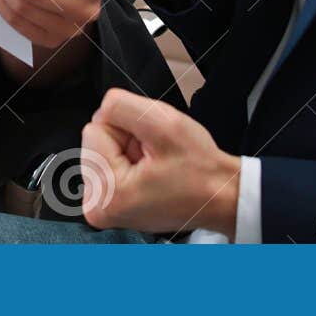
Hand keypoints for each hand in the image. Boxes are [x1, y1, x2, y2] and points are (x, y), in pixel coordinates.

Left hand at [80, 87, 241, 236]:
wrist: (221, 196)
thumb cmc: (199, 168)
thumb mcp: (163, 122)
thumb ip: (120, 106)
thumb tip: (102, 109)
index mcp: (106, 193)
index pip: (94, 128)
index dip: (128, 129)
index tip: (153, 148)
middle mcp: (97, 207)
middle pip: (96, 141)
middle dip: (127, 140)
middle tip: (157, 157)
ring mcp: (103, 208)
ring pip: (104, 149)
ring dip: (129, 150)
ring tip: (156, 166)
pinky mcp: (111, 206)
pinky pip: (110, 162)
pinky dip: (130, 161)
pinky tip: (151, 173)